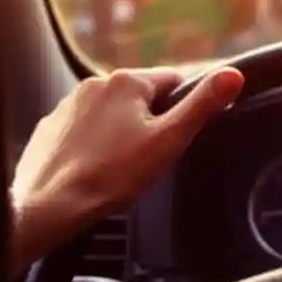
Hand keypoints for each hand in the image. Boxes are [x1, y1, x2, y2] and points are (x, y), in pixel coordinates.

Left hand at [9, 67, 243, 275]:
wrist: (48, 206)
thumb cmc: (111, 175)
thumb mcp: (169, 140)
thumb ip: (202, 105)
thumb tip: (234, 74)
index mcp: (127, 81)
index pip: (174, 81)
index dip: (183, 109)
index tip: (176, 137)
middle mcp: (94, 84)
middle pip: (141, 98)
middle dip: (151, 122)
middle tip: (150, 157)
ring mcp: (67, 105)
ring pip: (112, 114)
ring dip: (122, 132)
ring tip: (121, 167)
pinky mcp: (50, 128)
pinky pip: (85, 129)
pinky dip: (94, 144)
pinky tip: (95, 169)